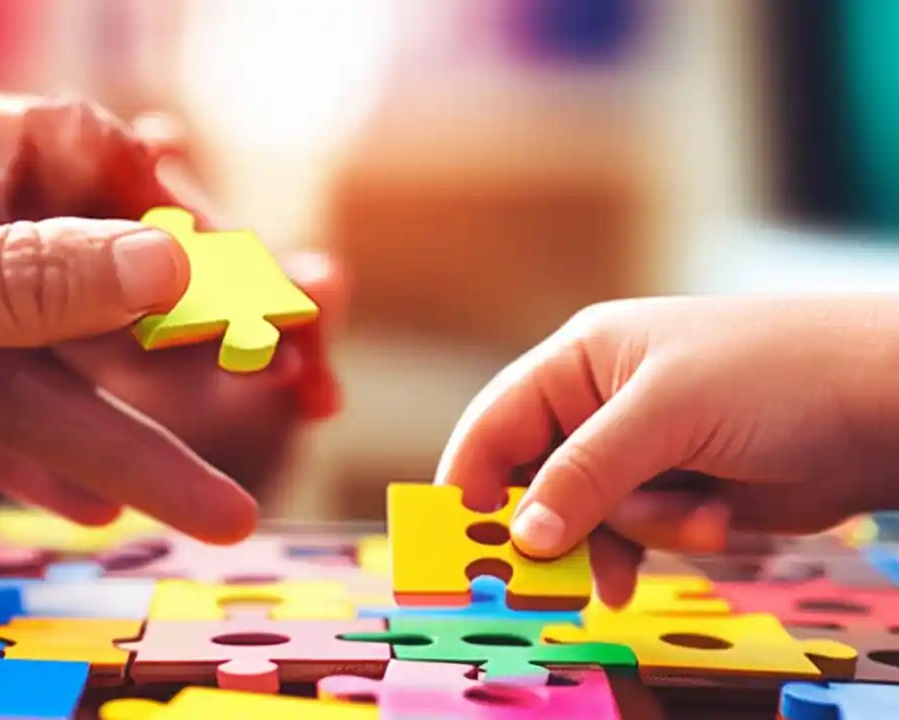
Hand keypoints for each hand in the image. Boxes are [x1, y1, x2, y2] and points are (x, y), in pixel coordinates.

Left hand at [0, 73, 331, 538]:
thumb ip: (15, 282)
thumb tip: (166, 269)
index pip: (64, 155)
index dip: (166, 216)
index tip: (246, 282)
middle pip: (64, 280)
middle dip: (164, 356)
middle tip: (275, 398)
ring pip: (25, 369)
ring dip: (113, 440)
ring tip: (209, 510)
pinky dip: (27, 459)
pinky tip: (100, 503)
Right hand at [435, 295, 898, 603]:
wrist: (885, 404)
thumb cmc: (773, 375)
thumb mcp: (666, 415)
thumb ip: (585, 475)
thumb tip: (522, 538)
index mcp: (580, 360)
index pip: (496, 423)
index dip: (472, 481)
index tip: (459, 542)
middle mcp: (599, 404)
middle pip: (537, 480)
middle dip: (556, 523)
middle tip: (547, 578)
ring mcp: (640, 451)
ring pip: (590, 516)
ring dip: (635, 532)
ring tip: (696, 521)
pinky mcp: (677, 491)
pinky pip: (635, 535)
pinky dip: (656, 547)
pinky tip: (692, 543)